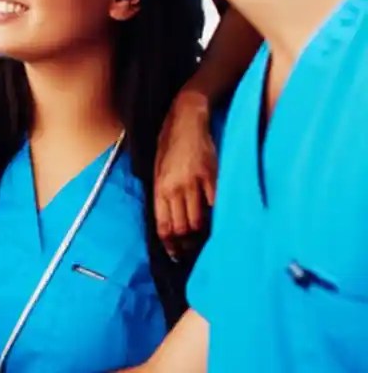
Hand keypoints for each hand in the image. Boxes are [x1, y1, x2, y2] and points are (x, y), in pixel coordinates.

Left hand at [154, 91, 218, 258]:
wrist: (184, 120)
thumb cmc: (169, 145)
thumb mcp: (157, 169)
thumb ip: (162, 193)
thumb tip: (168, 218)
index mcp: (159, 187)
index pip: (163, 225)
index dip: (170, 244)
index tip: (175, 254)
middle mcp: (175, 188)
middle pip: (181, 228)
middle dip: (186, 244)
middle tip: (192, 250)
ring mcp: (194, 183)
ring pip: (198, 221)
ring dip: (201, 235)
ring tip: (204, 239)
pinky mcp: (212, 177)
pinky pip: (215, 205)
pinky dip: (216, 217)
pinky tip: (218, 222)